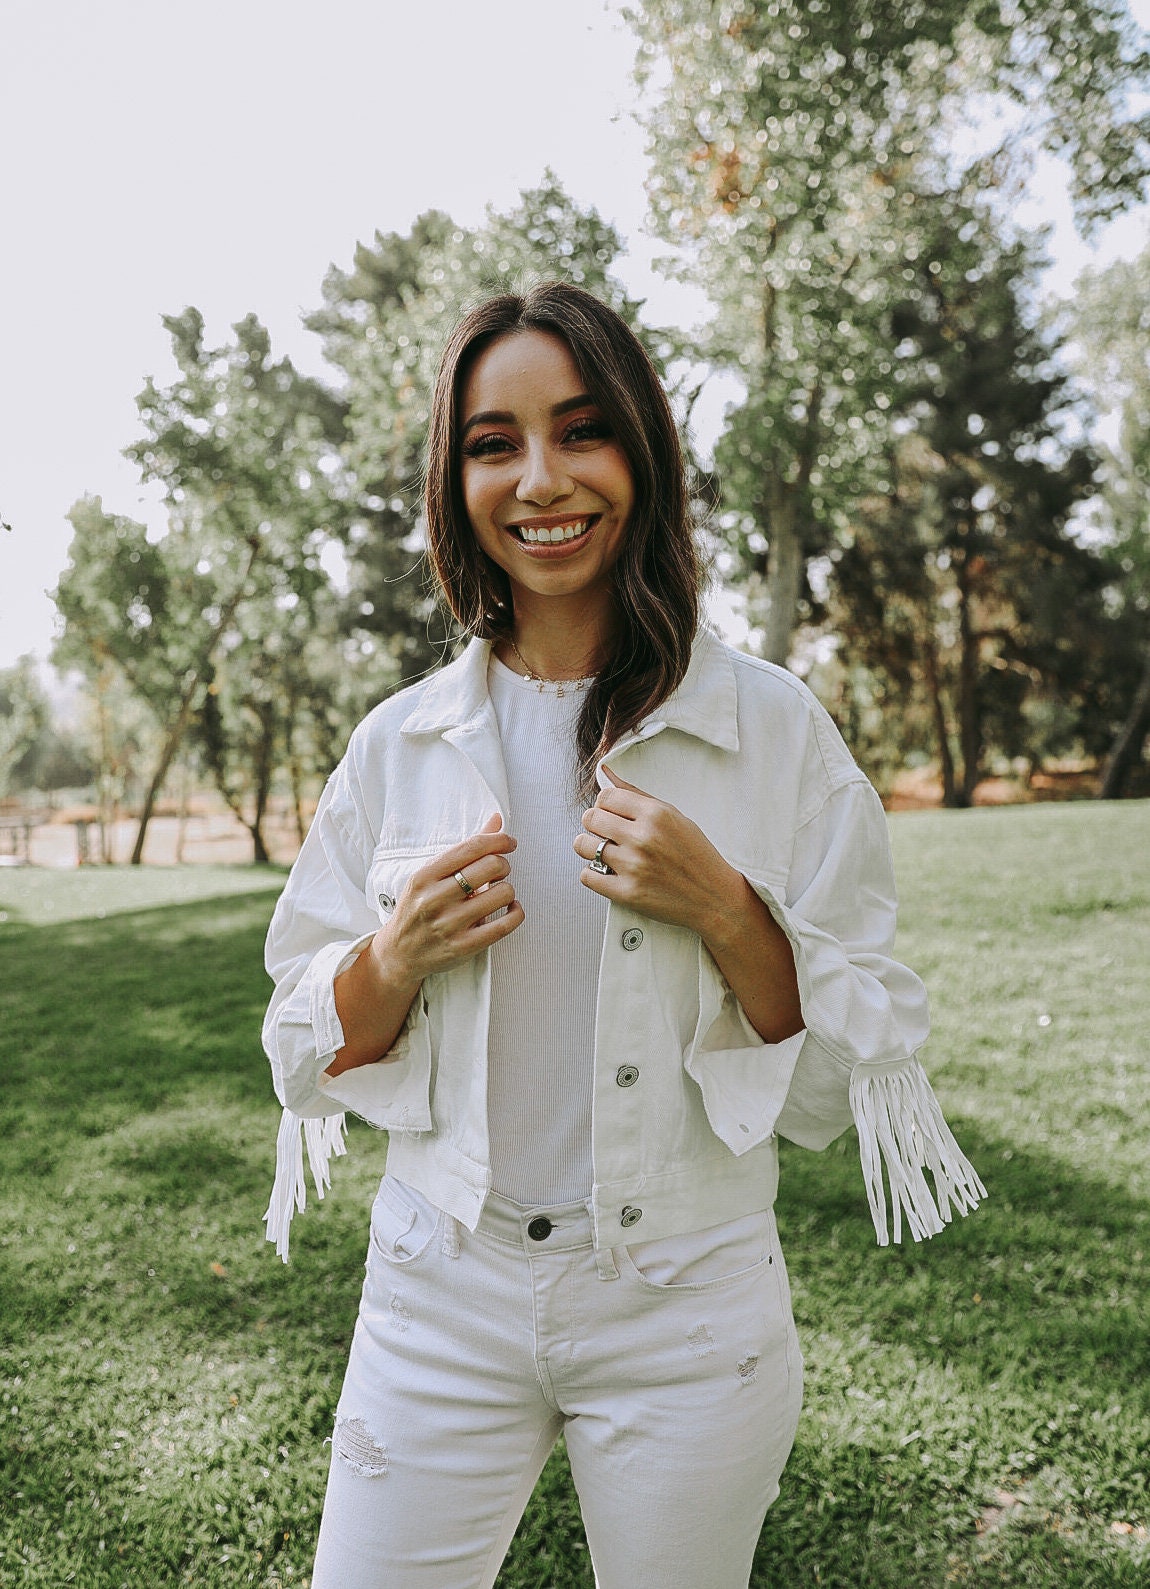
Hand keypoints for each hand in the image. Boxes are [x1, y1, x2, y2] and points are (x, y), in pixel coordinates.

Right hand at [374, 813, 524, 985]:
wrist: (398, 953)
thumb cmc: (417, 908)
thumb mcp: (431, 875)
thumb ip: (465, 849)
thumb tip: (496, 822)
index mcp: (425, 876)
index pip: (471, 847)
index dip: (498, 840)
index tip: (508, 843)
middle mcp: (434, 899)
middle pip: (491, 866)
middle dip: (503, 864)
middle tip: (499, 871)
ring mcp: (449, 925)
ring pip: (502, 893)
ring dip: (508, 890)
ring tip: (499, 893)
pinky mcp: (463, 947)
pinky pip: (505, 925)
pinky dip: (516, 912)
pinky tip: (510, 909)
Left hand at [573, 767, 742, 938]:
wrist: (715, 897)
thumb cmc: (696, 855)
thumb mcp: (674, 816)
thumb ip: (636, 795)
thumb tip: (605, 772)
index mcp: (656, 814)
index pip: (605, 797)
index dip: (605, 805)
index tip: (611, 814)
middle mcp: (643, 837)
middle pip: (590, 818)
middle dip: (596, 824)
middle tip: (608, 833)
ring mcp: (633, 866)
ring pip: (582, 845)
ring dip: (590, 848)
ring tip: (605, 852)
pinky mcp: (627, 893)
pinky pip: (587, 876)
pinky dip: (593, 874)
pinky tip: (608, 872)